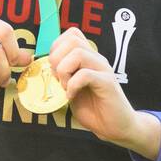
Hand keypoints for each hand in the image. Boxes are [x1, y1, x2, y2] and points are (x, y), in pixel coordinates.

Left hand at [49, 27, 159, 156]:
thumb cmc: (94, 109)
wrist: (116, 126)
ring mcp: (103, 69)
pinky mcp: (107, 82)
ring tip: (65, 87)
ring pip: (78, 53)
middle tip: (58, 78)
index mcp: (88, 58)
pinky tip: (72, 96)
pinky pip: (85, 74)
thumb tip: (45, 68)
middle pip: (73, 40)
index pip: (72, 34)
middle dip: (57, 58)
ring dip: (64, 71)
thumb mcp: (71, 89)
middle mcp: (96, 59)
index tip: (54, 69)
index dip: (56, 48)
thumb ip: (62, 76)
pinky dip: (72, 85)